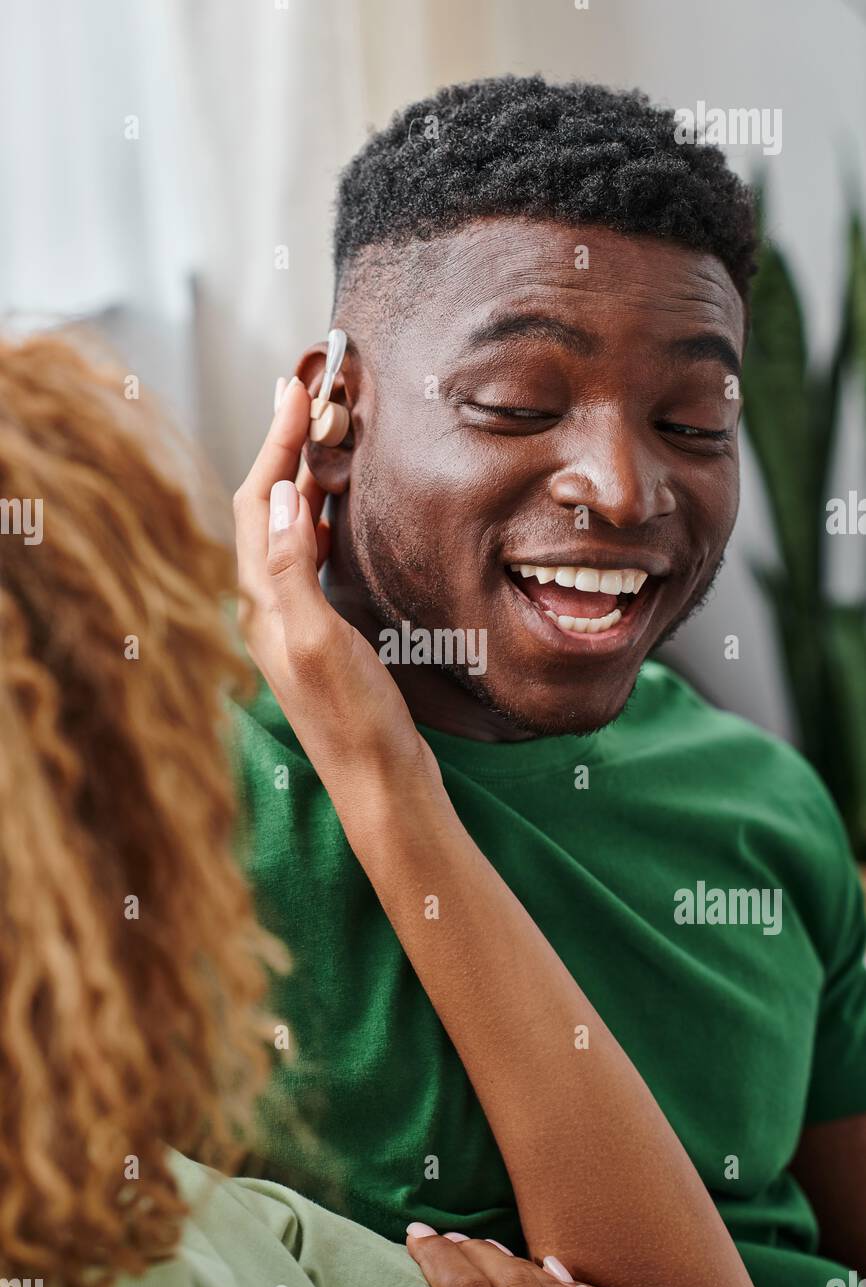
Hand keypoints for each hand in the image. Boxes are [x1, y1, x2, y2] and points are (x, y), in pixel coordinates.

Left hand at [233, 375, 440, 798]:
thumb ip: (293, 570)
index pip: (259, 502)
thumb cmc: (354, 720)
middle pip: (266, 508)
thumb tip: (286, 496)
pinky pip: (308, 557)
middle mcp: (267, 606)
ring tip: (323, 435)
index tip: (298, 388)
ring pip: (286, 530)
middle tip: (308, 394)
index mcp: (261, 602)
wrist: (381, 783)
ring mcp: (291, 619)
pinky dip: (321, 519)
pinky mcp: (318, 631)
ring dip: (300, 479)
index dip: (275, 441)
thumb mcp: (318, 641)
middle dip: (283, 447)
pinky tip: (339, 513)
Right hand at [406, 1224, 618, 1286]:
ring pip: (543, 1284)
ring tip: (488, 1246)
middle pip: (504, 1278)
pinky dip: (569, 1282)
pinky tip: (553, 1265)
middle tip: (446, 1237)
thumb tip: (432, 1277)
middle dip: (471, 1250)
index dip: (436, 1258)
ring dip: (512, 1261)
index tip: (416, 1235)